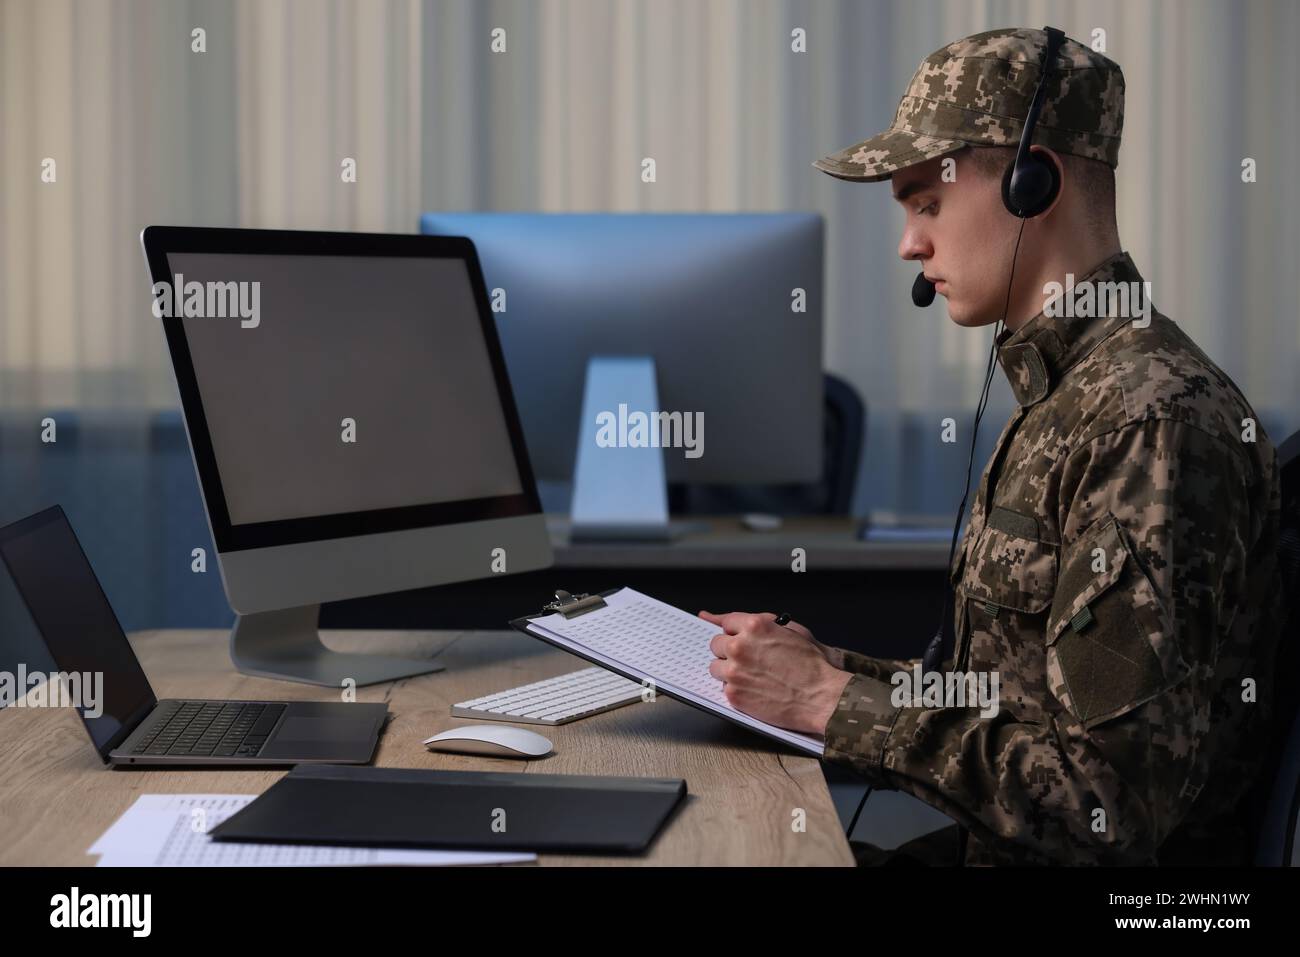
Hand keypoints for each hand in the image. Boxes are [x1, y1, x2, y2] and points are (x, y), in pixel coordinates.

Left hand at [698, 610, 852, 734]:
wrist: (821, 696)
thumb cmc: (811, 664)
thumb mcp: (790, 630)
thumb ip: (759, 621)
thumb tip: (720, 616)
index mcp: (754, 626)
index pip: (727, 622)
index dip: (734, 632)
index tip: (734, 637)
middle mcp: (740, 646)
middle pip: (717, 644)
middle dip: (730, 651)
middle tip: (748, 660)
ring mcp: (734, 671)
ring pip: (715, 667)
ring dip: (729, 670)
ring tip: (751, 676)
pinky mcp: (734, 693)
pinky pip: (723, 687)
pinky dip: (737, 689)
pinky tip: (755, 690)